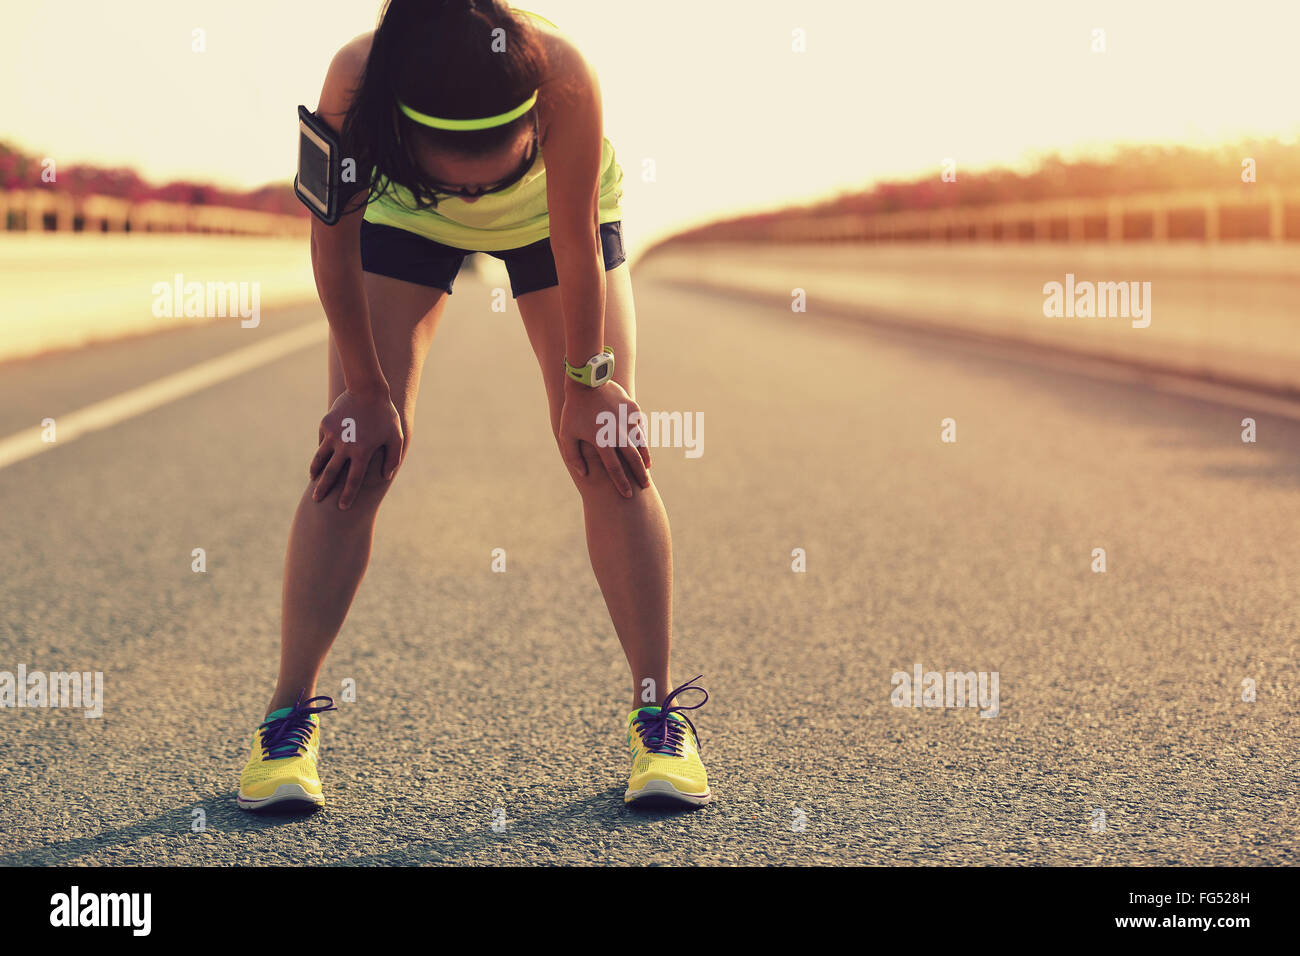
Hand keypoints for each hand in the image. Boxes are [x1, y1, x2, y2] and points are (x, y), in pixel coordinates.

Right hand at [308, 385, 403, 509]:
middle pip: (331, 474)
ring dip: (316, 470)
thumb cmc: (385, 415)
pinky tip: (323, 454)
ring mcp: (333, 435)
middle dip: (323, 489)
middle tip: (317, 500)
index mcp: (363, 452)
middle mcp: (345, 446)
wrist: (367, 389)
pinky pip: (322, 441)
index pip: (353, 480)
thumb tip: (386, 476)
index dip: (348, 495)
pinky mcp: (325, 424)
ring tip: (313, 479)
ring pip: (320, 458)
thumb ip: (392, 458)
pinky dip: (322, 448)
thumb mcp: (396, 436)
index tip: (342, 507)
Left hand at [558, 378, 651, 497]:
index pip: (615, 468)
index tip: (627, 494)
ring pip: (641, 443)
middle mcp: (618, 432)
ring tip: (647, 467)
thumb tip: (584, 474)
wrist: (586, 381)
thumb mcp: (566, 434)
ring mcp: (627, 420)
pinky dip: (642, 437)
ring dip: (644, 457)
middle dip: (640, 475)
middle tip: (645, 485)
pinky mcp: (633, 409)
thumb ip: (573, 456)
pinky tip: (642, 444)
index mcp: (602, 441)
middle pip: (633, 459)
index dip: (622, 483)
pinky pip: (640, 426)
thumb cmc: (573, 409)